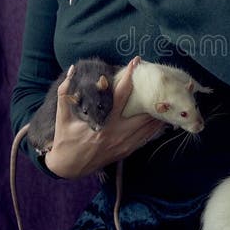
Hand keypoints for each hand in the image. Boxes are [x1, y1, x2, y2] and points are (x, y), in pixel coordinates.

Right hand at [44, 57, 164, 177]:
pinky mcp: (126, 151)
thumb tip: (72, 70)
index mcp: (103, 123)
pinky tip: (161, 118)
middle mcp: (117, 133)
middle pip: (144, 113)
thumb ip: (65, 92)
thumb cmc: (65, 140)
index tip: (136, 61)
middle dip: (154, 98)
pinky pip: (146, 138)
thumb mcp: (62, 116)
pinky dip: (155, 128)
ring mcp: (124, 144)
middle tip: (162, 82)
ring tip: (167, 98)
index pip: (121, 94)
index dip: (129, 76)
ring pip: (149, 127)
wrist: (68, 168)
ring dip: (159, 113)